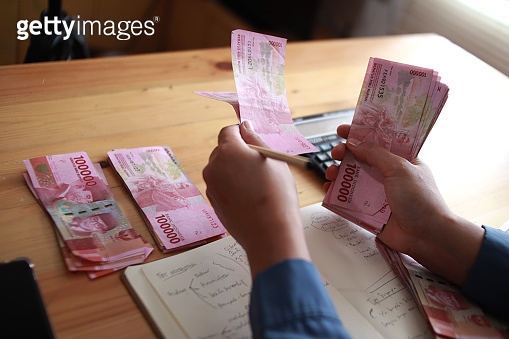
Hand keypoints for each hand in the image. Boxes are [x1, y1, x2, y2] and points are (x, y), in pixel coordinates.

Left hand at [203, 121, 309, 276]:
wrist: (269, 232)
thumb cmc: (276, 195)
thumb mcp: (272, 158)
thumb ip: (255, 139)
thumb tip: (245, 127)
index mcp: (228, 151)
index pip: (228, 131)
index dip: (241, 133)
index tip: (252, 140)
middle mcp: (214, 166)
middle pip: (223, 150)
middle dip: (238, 153)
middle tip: (259, 165)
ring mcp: (211, 186)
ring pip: (222, 170)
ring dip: (235, 171)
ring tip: (256, 186)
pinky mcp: (213, 202)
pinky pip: (221, 186)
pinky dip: (232, 187)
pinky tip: (249, 198)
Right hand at [325, 124, 483, 285]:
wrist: (426, 236)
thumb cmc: (421, 200)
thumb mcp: (399, 168)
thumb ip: (375, 153)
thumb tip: (355, 143)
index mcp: (401, 160)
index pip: (378, 141)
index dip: (360, 134)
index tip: (342, 130)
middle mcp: (388, 175)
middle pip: (361, 159)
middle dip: (345, 154)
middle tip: (336, 153)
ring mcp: (378, 193)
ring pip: (353, 179)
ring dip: (339, 173)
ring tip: (331, 173)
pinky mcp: (370, 210)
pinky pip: (349, 199)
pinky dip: (338, 194)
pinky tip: (330, 190)